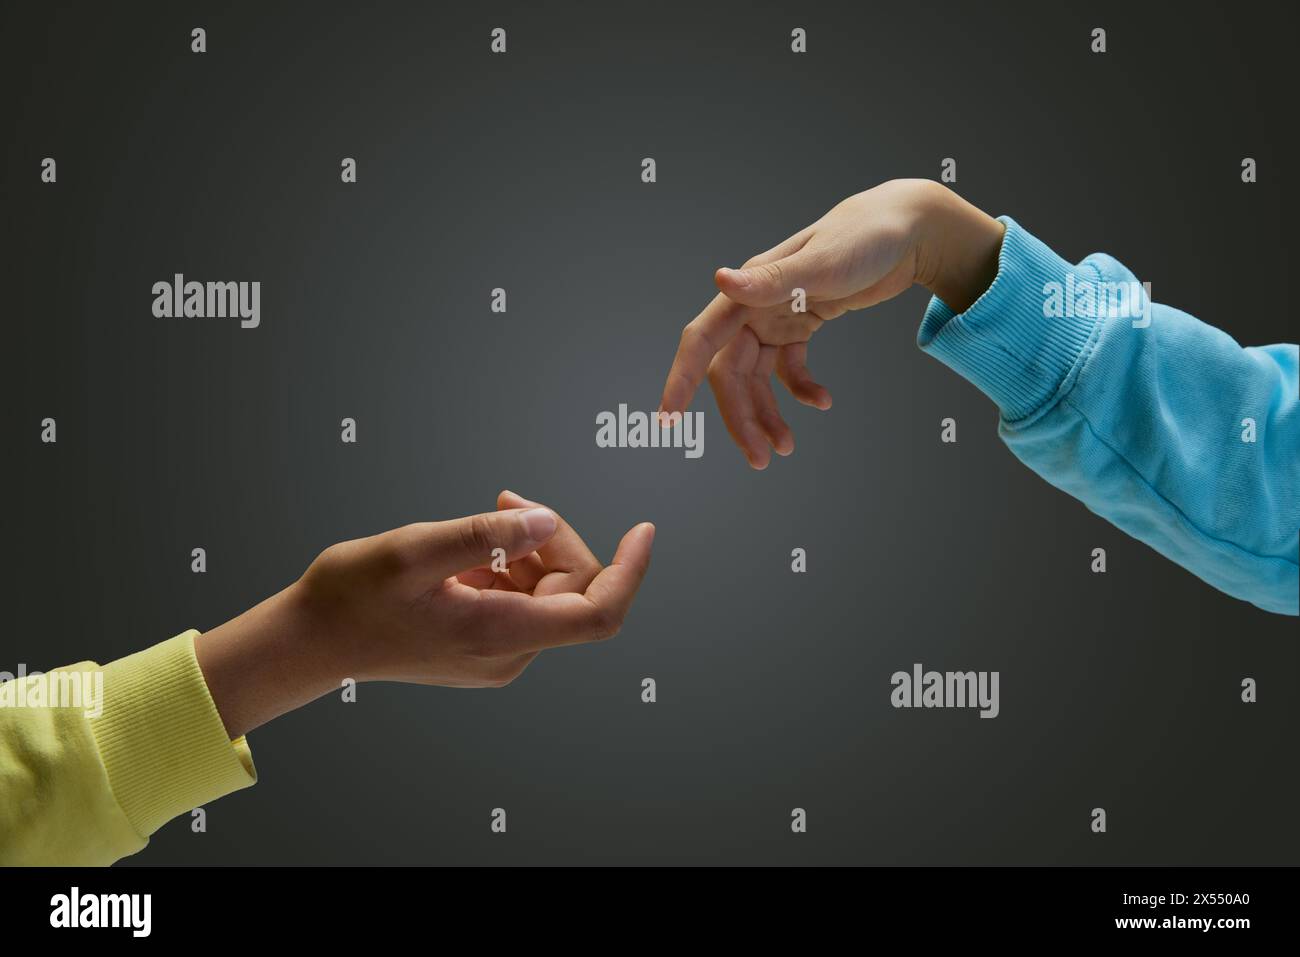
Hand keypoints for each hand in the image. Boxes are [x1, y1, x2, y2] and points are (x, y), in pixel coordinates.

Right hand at [195, 492, 654, 737]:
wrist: (311, 639)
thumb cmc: (351, 596)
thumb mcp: (413, 550)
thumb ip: (483, 535)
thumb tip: (543, 520)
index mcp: (501, 634)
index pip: (599, 612)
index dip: (630, 570)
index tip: (643, 529)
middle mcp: (509, 653)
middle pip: (572, 589)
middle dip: (551, 537)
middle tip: (503, 501)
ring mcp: (497, 654)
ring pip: (546, 591)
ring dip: (526, 549)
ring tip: (477, 526)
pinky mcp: (483, 645)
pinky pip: (520, 599)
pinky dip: (507, 565)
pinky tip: (468, 552)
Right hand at [658, 178, 1004, 467]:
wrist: (907, 229)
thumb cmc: (865, 237)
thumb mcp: (822, 263)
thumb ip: (771, 280)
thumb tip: (720, 280)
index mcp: (749, 288)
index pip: (703, 340)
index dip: (681, 378)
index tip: (668, 416)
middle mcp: (755, 304)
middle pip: (732, 372)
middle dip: (742, 417)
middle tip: (761, 460)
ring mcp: (777, 316)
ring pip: (757, 377)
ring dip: (768, 414)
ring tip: (786, 448)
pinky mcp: (801, 324)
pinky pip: (790, 368)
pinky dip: (802, 390)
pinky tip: (823, 402)